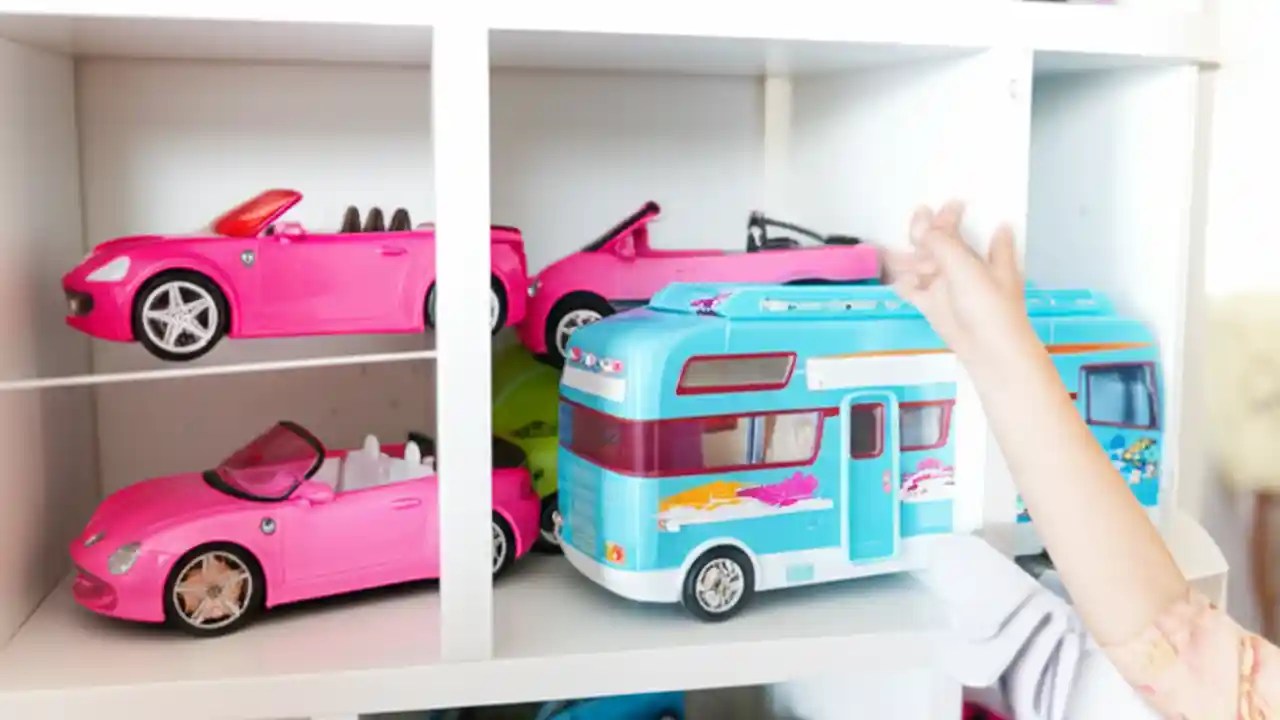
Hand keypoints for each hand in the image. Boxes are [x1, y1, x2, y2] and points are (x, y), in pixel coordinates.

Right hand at [884, 200, 1026, 360]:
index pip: (969, 226)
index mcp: (985, 253)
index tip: (946, 202)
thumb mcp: (965, 266)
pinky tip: (892, 275)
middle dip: (926, 234)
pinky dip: (903, 281)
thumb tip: (921, 218)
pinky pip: (913, 288)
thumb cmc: (987, 305)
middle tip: (914, 225)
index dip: (955, 214)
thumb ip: (940, 241)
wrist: (990, 352)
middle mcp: (966, 267)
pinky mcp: (933, 306)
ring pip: (923, 265)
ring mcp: (949, 286)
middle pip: (941, 243)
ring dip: (907, 257)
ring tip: (886, 251)